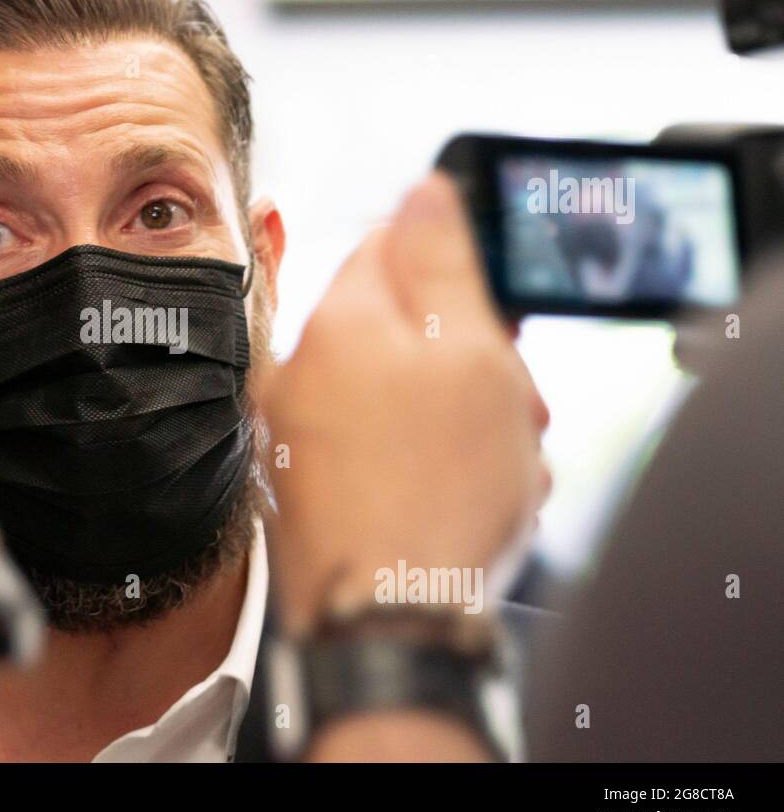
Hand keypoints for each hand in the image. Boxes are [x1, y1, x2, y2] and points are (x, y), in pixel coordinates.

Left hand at [259, 174, 550, 635]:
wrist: (390, 622)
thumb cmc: (437, 494)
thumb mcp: (469, 353)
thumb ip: (442, 258)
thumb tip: (424, 189)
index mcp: (335, 323)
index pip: (389, 245)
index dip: (458, 272)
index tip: (495, 315)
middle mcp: (299, 370)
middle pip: (398, 326)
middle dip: (468, 358)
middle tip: (513, 406)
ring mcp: (298, 431)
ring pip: (396, 392)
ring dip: (457, 417)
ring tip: (496, 465)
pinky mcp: (308, 483)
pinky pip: (376, 446)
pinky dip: (423, 460)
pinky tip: (460, 496)